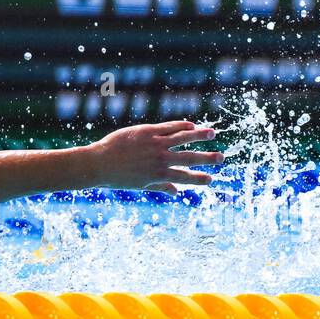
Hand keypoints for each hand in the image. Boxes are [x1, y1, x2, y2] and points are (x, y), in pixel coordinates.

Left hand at [88, 120, 221, 192]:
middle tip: (221, 159)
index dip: (199, 179)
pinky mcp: (148, 131)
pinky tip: (192, 125)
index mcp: (158, 175)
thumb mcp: (139, 185)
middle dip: (207, 159)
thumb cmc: (117, 176)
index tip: (210, 180)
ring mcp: (155, 144)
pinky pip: (169, 127)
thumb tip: (176, 192)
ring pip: (183, 138)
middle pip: (189, 158)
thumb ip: (159, 187)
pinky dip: (182, 126)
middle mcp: (160, 160)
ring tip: (212, 134)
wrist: (98, 163)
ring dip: (200, 136)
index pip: (184, 178)